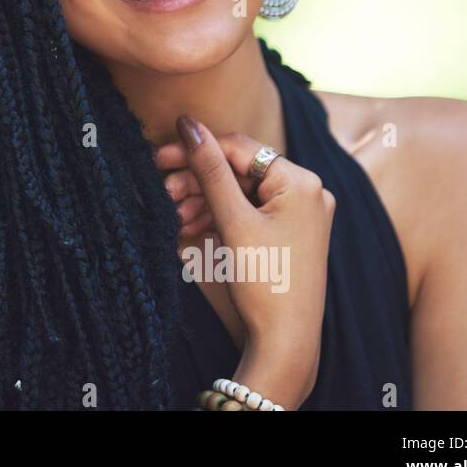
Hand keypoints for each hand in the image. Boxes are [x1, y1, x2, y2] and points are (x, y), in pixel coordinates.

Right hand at [155, 115, 335, 402]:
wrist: (286, 342)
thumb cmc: (266, 282)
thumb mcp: (233, 221)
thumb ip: (210, 170)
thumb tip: (189, 124)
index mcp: (301, 181)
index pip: (239, 148)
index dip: (195, 150)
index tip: (158, 156)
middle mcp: (307, 191)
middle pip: (239, 170)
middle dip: (198, 181)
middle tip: (162, 190)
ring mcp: (300, 213)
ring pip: (241, 192)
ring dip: (204, 200)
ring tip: (175, 215)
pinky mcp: (290, 232)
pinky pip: (249, 212)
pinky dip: (221, 217)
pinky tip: (193, 228)